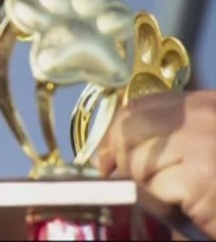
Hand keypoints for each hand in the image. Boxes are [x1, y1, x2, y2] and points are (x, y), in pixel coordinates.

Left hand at [96, 90, 215, 237]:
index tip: (106, 155)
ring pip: (137, 163)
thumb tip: (118, 148)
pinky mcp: (199, 182)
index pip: (137, 107)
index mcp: (205, 103)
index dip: (114, 132)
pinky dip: (161, 205)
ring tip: (176, 196)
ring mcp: (200, 147)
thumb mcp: (209, 138)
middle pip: (129, 131)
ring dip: (147, 185)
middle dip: (121, 159)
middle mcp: (202, 118)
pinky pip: (151, 190)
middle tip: (128, 182)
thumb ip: (175, 133)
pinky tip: (188, 209)